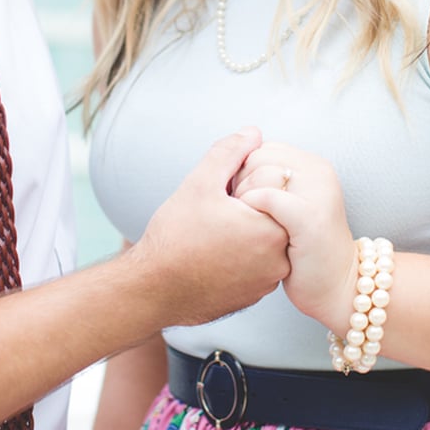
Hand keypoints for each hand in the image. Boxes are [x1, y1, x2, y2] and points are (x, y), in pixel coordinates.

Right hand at [130, 127, 290, 325]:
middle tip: (215, 217)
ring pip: (264, 242)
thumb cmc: (174, 238)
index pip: (275, 190)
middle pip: (273, 216)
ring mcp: (266, 282)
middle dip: (249, 209)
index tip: (223, 199)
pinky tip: (212, 254)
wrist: (151, 290)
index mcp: (271, 230)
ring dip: (246, 233)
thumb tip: (253, 133)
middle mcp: (277, 260)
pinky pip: (255, 266)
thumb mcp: (200, 184)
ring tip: (212, 236)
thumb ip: (230, 153)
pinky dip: (240, 257)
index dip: (246, 186)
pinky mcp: (253, 296)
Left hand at [233, 145, 356, 333]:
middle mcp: (319, 172)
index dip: (242, 171)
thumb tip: (233, 164)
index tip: (239, 199)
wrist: (337, 289)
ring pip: (260, 174)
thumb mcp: (292, 205)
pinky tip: (251, 230)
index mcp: (314, 165)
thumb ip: (272, 181)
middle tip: (239, 212)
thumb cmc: (306, 252)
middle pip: (257, 157)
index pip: (262, 148)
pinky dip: (249, 211)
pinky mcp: (309, 216)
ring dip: (242, 198)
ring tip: (246, 222)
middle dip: (239, 182)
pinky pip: (265, 198)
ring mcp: (317, 192)